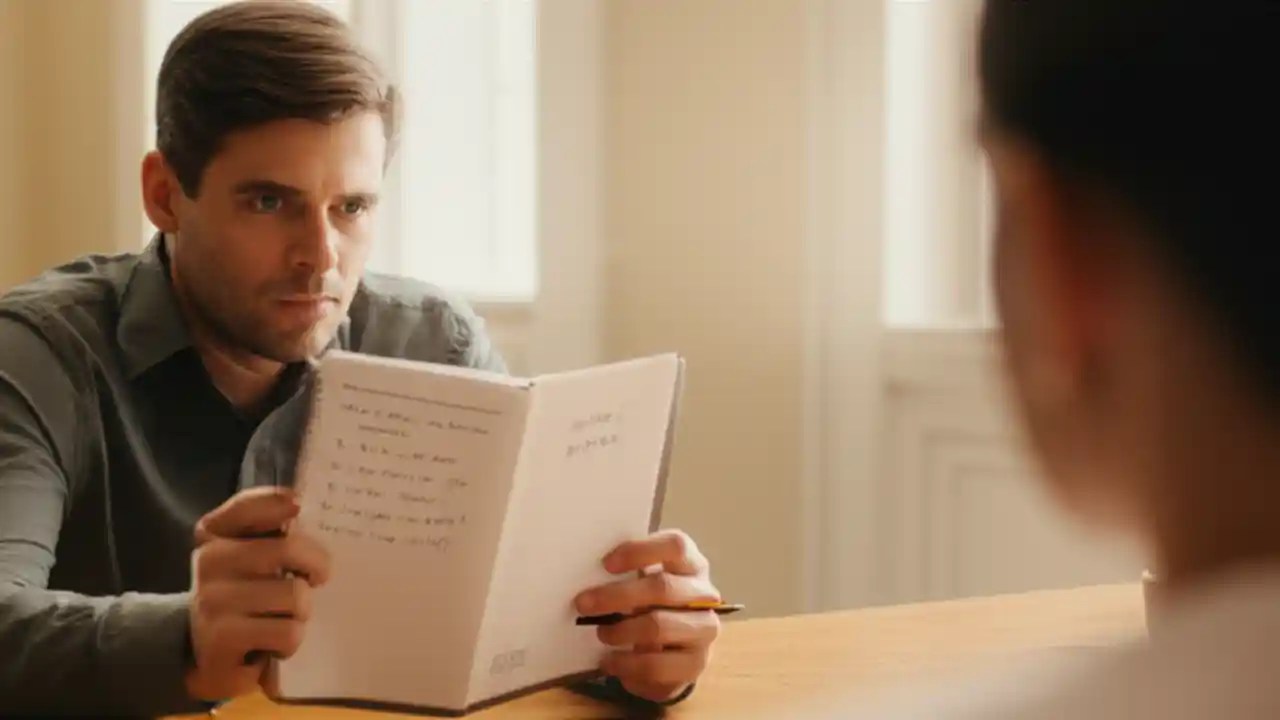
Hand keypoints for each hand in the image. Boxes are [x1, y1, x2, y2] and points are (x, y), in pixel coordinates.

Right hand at [185, 488, 331, 701]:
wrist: (209, 660)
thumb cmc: (246, 600)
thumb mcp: (254, 561)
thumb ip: (275, 534)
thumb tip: (303, 508)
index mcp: (214, 533)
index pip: (248, 505)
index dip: (277, 501)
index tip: (298, 505)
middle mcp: (208, 560)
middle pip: (289, 549)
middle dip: (318, 566)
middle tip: (317, 578)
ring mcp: (213, 599)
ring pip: (295, 596)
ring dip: (302, 613)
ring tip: (284, 618)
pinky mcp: (222, 637)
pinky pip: (289, 632)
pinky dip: (291, 642)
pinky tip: (273, 644)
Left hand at [574, 530, 719, 702]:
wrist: (675, 648)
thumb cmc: (653, 604)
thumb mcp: (644, 582)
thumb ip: (626, 574)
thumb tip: (589, 577)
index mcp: (691, 564)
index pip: (675, 546)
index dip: (640, 551)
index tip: (606, 563)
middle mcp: (704, 595)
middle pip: (664, 588)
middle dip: (617, 595)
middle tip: (584, 603)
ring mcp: (704, 630)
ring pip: (659, 627)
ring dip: (622, 630)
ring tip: (601, 634)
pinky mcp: (696, 664)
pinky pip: (656, 665)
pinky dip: (626, 663)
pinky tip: (610, 660)